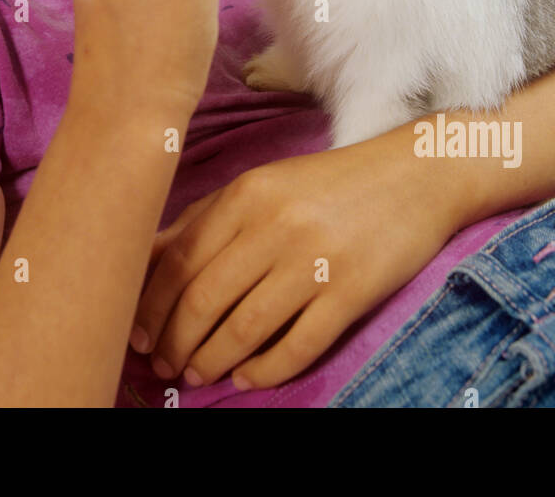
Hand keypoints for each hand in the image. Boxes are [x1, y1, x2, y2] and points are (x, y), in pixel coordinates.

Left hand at [129, 140, 459, 390]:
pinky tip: (247, 378)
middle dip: (175, 341)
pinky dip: (266, 369)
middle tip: (163, 365)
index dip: (152, 306)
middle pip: (204, 298)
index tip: (139, 333)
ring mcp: (315, 260)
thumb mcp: (263, 184)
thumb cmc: (329, 184)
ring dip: (212, 360)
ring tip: (196, 375)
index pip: (181, 260)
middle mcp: (275, 225)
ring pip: (244, 327)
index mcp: (247, 194)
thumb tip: (150, 256)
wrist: (415, 176)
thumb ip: (205, 218)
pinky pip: (298, 344)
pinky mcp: (351, 293)